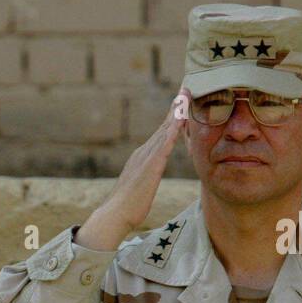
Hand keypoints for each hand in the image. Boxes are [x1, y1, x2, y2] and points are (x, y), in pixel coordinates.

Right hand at [76, 89, 188, 250]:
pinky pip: (164, 144)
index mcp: (143, 156)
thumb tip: (148, 177)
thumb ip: (147, 177)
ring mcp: (147, 157)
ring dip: (177, 112)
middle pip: (164, 124)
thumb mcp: (141, 186)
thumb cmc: (128, 207)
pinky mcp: (151, 166)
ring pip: (165, 129)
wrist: (114, 215)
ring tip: (187, 95)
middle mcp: (144, 152)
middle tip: (187, 87)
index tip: (182, 101)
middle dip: (176, 106)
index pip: (161, 132)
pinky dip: (172, 129)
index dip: (172, 116)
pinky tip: (180, 118)